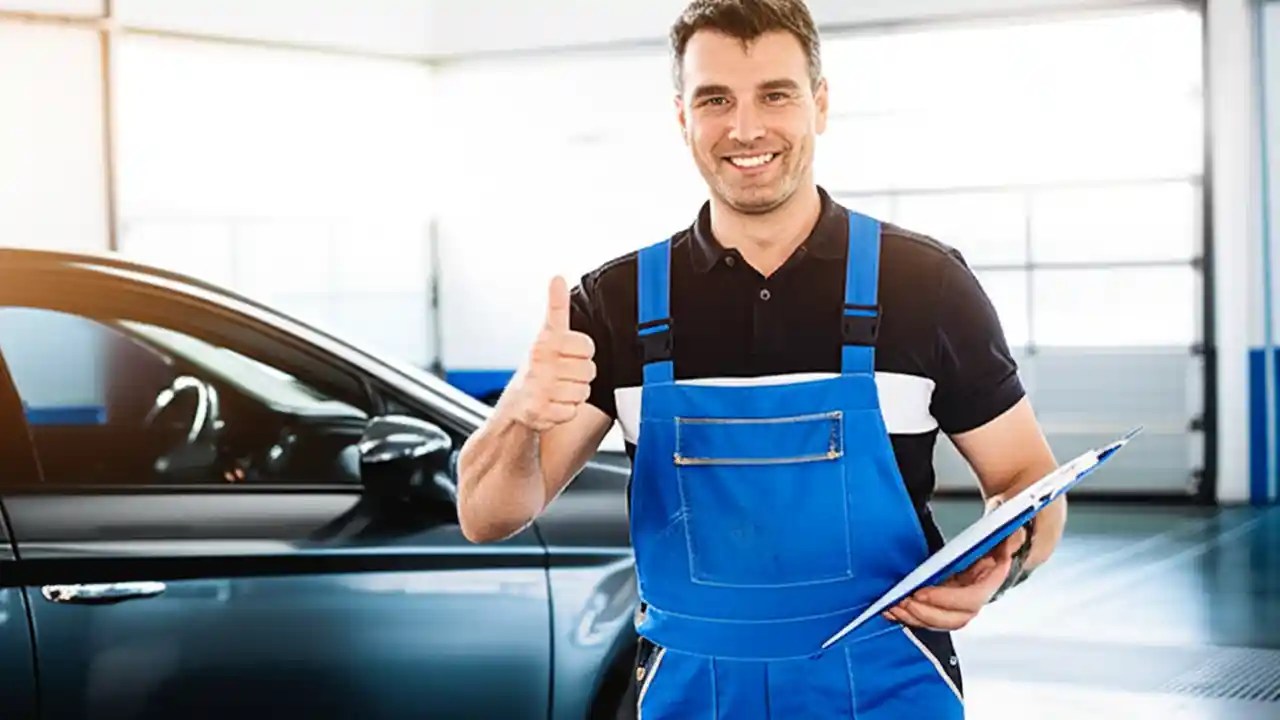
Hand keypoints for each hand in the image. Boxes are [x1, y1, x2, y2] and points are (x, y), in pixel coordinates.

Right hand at [505, 276, 596, 431]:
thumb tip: (557, 276)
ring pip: (583, 392)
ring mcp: (539, 388)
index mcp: (544, 342)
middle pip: (589, 370)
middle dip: (579, 375)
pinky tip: (552, 406)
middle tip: (561, 375)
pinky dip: (565, 412)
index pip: (586, 345)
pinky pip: (573, 411)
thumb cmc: (536, 368)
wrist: (514, 406)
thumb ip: (556, 307)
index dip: (583, 352)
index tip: (567, 352)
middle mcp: (539, 364)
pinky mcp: (540, 411)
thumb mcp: (545, 335)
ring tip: (556, 390)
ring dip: (573, 394)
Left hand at [881, 527, 1025, 630]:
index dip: (946, 599)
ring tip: (892, 607)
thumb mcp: (1008, 523)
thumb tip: (1013, 538)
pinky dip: (912, 614)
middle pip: (954, 617)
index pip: (971, 599)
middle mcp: (979, 594)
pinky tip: (893, 609)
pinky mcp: (949, 598)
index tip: (920, 593)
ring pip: (941, 620)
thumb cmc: (1004, 528)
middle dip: (925, 613)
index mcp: (994, 578)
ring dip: (915, 617)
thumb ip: (1010, 534)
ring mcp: (964, 599)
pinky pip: (932, 613)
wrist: (1005, 535)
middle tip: (901, 601)